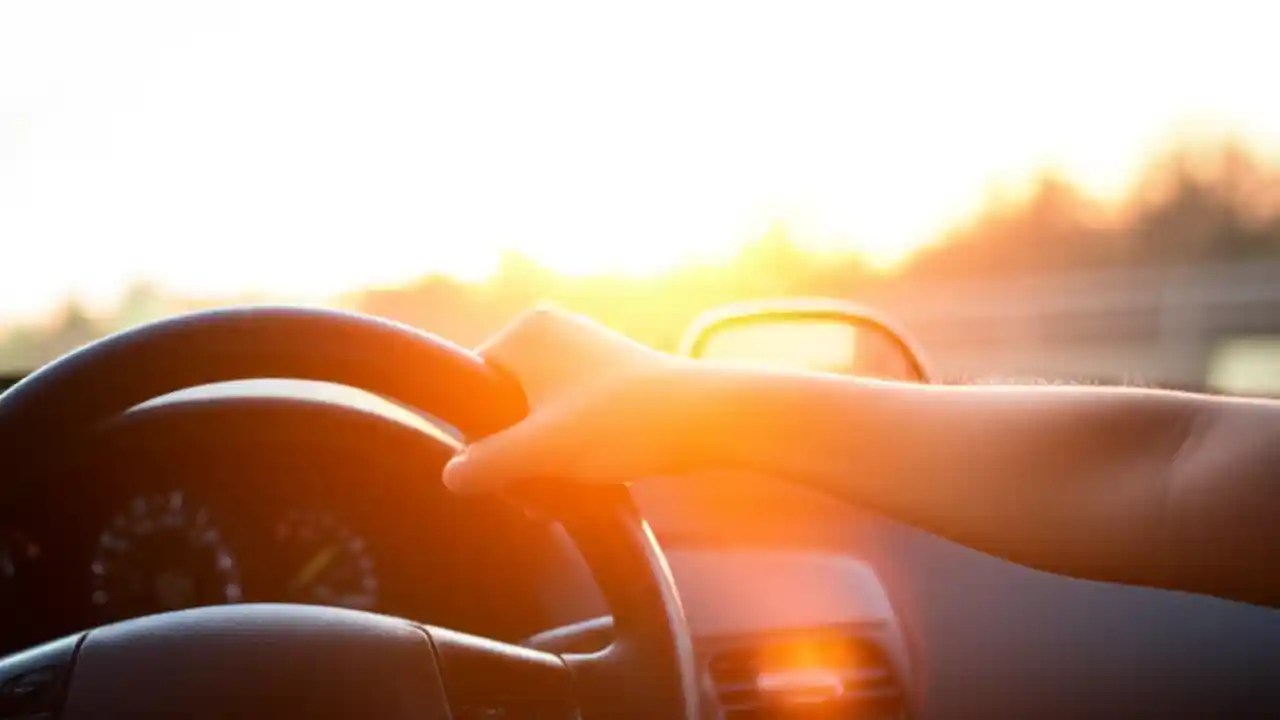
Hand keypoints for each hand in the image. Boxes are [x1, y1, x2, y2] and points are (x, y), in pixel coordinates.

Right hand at [443, 307, 705, 492]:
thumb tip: (452, 475)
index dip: (481, 438)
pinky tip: (593, 475)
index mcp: (526, 330)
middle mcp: (553, 330)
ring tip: (568, 486)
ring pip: (540, 414)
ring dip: (547, 456)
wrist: (708, 419)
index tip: (505, 474)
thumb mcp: (540, 451)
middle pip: (506, 404)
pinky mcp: (613, 375)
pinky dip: (574, 446)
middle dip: (517, 452)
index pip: (471, 388)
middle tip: (538, 491)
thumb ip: (485, 463)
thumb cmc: (620, 424)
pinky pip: (572, 414)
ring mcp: (586, 350)